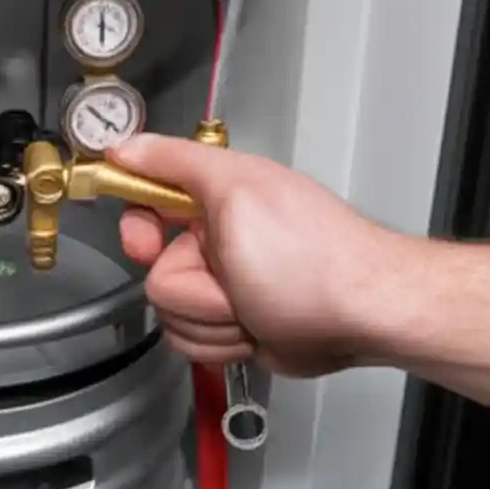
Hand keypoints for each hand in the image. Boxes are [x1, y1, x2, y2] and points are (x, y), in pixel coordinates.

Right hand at [110, 134, 413, 376]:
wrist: (362, 319)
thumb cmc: (315, 261)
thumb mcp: (238, 192)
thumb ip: (177, 163)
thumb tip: (126, 146)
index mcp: (215, 197)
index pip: (144, 204)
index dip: (141, 229)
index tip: (149, 242)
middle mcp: (217, 240)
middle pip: (156, 273)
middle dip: (192, 289)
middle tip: (231, 282)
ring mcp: (225, 285)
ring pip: (172, 313)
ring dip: (212, 319)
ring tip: (253, 306)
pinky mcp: (232, 323)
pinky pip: (192, 340)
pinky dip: (222, 342)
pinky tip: (256, 330)